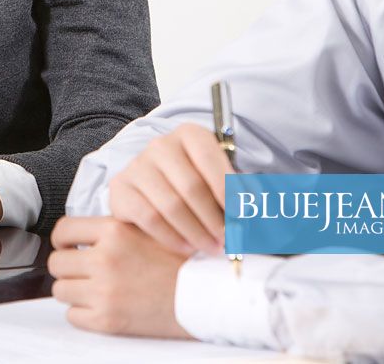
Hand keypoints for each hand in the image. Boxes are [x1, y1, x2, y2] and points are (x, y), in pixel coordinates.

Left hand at [49, 216, 190, 337]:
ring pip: (60, 290)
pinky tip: (101, 306)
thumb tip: (84, 231)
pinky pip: (72, 315)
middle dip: (68, 267)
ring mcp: (104, 291)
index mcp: (115, 231)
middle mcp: (106, 259)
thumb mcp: (149, 228)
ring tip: (93, 289)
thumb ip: (115, 226)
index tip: (67, 246)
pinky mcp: (107, 319)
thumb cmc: (178, 263)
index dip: (62, 239)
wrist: (201, 297)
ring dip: (73, 290)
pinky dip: (83, 312)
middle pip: (57, 262)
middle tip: (82, 270)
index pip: (63, 230)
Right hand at [109, 122, 232, 255]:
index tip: (241, 217)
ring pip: (171, 204)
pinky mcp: (121, 188)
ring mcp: (138, 166)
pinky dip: (171, 237)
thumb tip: (262, 210)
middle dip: (214, 219)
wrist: (152, 188)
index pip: (210, 160)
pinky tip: (186, 248)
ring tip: (211, 248)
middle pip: (191, 186)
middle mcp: (161, 145)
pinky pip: (148, 217)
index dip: (228, 191)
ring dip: (196, 232)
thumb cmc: (194, 184)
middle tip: (228, 241)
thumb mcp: (219, 180)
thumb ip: (241, 193)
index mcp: (189, 135)